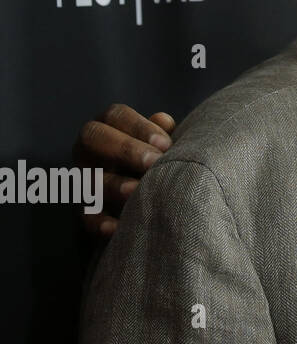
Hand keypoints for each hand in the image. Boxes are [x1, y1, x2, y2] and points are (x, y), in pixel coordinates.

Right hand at [73, 105, 174, 236]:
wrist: (157, 193)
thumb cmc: (161, 159)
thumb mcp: (163, 143)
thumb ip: (162, 132)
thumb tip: (163, 120)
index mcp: (110, 127)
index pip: (116, 115)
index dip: (139, 126)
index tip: (165, 143)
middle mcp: (90, 149)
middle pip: (92, 137)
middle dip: (124, 148)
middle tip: (153, 162)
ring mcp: (85, 177)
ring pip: (88, 177)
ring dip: (113, 183)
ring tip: (137, 190)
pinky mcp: (87, 207)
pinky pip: (85, 214)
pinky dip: (99, 221)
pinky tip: (116, 227)